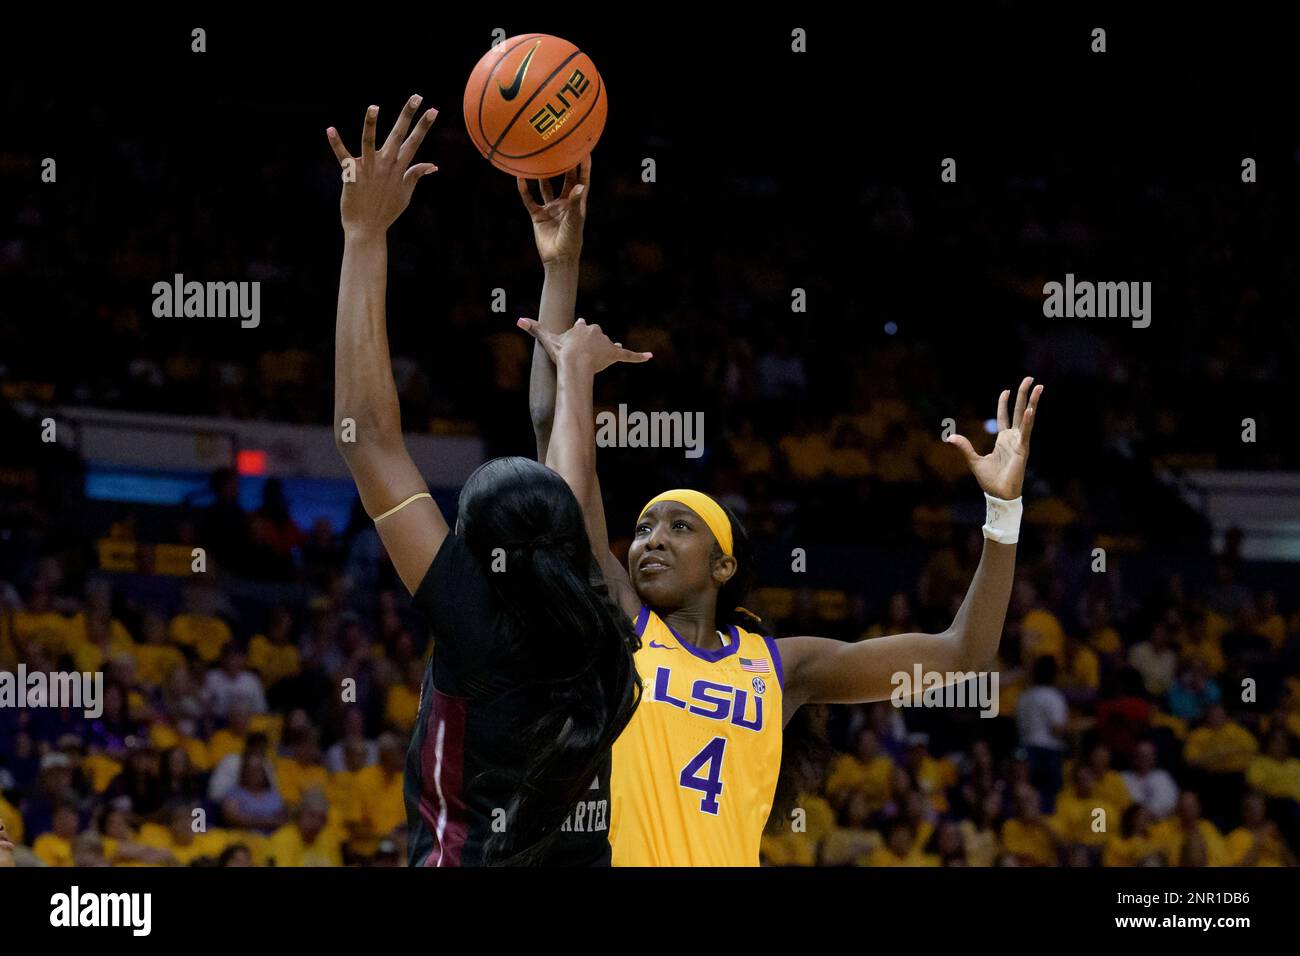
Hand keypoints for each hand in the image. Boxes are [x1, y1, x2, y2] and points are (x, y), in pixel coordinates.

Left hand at [326, 96, 438, 239]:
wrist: (367, 229)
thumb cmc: (386, 212)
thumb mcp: (405, 194)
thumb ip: (416, 176)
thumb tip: (432, 165)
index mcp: (399, 169)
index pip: (415, 142)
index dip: (424, 126)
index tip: (433, 110)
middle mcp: (386, 166)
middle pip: (398, 136)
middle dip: (408, 116)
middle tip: (417, 97)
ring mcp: (369, 170)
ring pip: (370, 142)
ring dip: (371, 124)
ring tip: (374, 106)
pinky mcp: (351, 175)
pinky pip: (343, 156)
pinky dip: (336, 144)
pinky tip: (330, 129)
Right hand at [517, 156, 589, 264]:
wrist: (558, 259)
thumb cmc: (571, 241)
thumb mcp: (574, 220)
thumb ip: (575, 203)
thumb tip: (580, 186)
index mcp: (577, 203)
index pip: (582, 180)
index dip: (584, 166)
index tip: (584, 149)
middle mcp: (564, 203)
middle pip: (565, 179)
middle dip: (564, 165)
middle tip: (560, 147)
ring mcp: (551, 208)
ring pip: (545, 187)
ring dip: (542, 175)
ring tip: (538, 158)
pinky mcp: (538, 215)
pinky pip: (529, 200)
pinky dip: (524, 190)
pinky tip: (520, 178)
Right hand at [517, 317, 650, 373]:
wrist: (574, 362)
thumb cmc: (561, 352)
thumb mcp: (546, 340)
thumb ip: (533, 329)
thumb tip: (517, 320)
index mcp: (581, 327)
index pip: (581, 326)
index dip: (577, 335)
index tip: (573, 340)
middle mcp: (595, 331)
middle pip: (595, 336)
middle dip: (590, 344)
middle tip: (581, 356)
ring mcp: (605, 343)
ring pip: (608, 346)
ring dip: (605, 352)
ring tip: (597, 361)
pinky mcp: (615, 354)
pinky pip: (628, 355)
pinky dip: (639, 357)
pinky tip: (649, 357)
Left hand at [946, 377, 1043, 499]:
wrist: (998, 495)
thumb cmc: (990, 480)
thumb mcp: (974, 460)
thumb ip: (964, 447)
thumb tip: (951, 437)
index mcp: (1003, 440)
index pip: (1005, 416)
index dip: (1005, 403)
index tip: (1006, 390)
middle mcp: (1013, 438)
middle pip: (1019, 411)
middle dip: (1024, 395)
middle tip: (1030, 379)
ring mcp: (1020, 443)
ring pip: (1027, 418)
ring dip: (1032, 402)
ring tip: (1038, 387)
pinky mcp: (1023, 450)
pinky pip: (1025, 433)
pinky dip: (1027, 422)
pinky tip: (1030, 410)